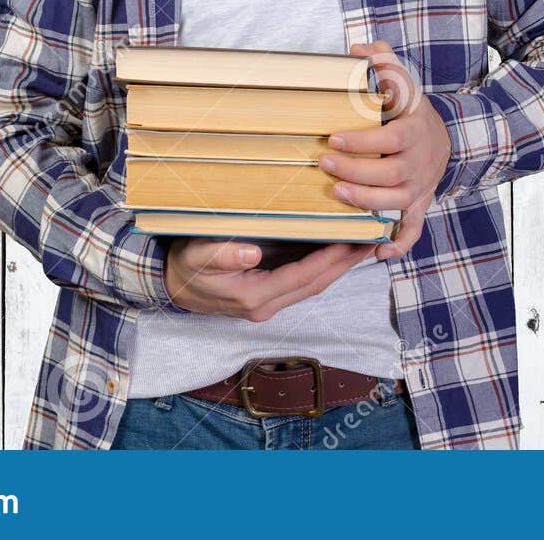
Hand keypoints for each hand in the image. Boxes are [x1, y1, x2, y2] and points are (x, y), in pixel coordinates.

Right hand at [164, 236, 373, 319]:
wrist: (171, 285)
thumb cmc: (185, 267)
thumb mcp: (196, 256)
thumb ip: (222, 255)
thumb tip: (250, 252)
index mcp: (253, 296)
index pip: (301, 277)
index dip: (329, 260)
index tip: (352, 240)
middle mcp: (266, 305)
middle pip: (315, 284)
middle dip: (345, 263)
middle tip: (372, 239)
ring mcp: (269, 303)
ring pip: (313, 285)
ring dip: (340, 266)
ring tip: (364, 243)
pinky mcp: (269, 295)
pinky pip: (304, 282)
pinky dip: (324, 266)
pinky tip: (338, 249)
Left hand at [322, 40, 451, 260]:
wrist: (447, 139)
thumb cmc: (412, 112)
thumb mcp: (403, 82)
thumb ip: (384, 61)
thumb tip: (359, 47)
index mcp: (415, 130)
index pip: (392, 138)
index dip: (364, 141)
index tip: (334, 138)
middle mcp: (419, 161)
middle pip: (391, 173)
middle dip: (356, 171)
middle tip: (325, 163)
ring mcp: (420, 187)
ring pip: (396, 202)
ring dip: (367, 202)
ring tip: (338, 195)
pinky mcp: (419, 205)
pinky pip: (413, 230)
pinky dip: (399, 243)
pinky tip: (377, 250)